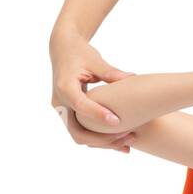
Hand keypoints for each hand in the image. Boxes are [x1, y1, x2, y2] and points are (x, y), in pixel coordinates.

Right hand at [49, 29, 137, 152]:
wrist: (63, 50)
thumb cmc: (81, 53)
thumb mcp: (96, 60)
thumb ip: (111, 72)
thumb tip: (132, 78)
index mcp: (64, 87)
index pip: (80, 106)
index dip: (98, 116)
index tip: (118, 122)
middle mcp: (60, 103)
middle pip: (77, 132)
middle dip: (103, 139)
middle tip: (129, 136)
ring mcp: (63, 111)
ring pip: (80, 136)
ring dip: (103, 142)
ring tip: (128, 142)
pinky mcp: (69, 114)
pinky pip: (82, 131)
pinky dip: (99, 138)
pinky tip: (120, 140)